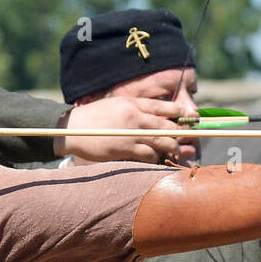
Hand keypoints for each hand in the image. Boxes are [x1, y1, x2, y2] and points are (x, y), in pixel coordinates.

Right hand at [59, 96, 188, 163]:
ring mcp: (131, 134)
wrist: (73, 127)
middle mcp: (135, 117)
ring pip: (162, 141)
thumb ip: (135, 109)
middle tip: (185, 138)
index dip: (179, 113)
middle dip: (180, 133)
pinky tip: (157, 158)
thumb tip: (154, 116)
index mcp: (133, 103)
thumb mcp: (116, 105)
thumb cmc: (94, 117)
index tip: (188, 118)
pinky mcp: (125, 149)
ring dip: (172, 147)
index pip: (163, 107)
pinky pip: (149, 155)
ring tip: (175, 150)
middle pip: (167, 125)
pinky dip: (156, 157)